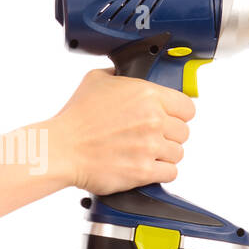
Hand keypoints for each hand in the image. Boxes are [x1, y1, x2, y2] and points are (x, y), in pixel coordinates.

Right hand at [47, 67, 195, 193]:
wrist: (61, 149)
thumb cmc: (75, 118)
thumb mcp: (96, 80)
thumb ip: (119, 76)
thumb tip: (126, 76)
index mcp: (147, 95)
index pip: (187, 107)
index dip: (178, 114)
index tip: (169, 118)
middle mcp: (153, 120)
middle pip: (183, 131)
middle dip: (168, 135)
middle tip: (151, 137)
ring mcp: (150, 147)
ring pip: (178, 153)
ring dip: (164, 154)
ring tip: (145, 153)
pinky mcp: (144, 171)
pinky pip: (170, 173)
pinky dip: (160, 172)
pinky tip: (145, 166)